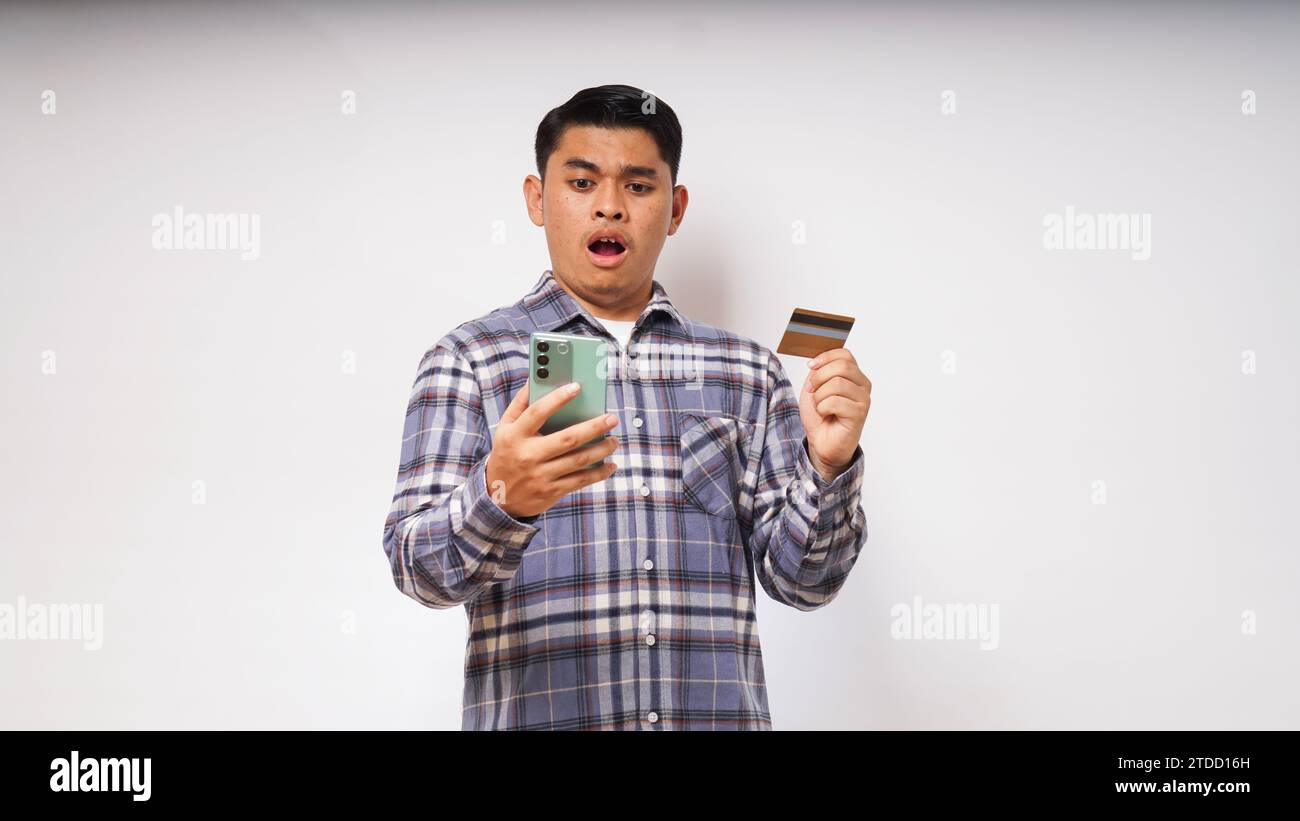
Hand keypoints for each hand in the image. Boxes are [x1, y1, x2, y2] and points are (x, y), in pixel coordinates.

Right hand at [484, 380, 620, 518]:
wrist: (497, 496)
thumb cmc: (507, 453)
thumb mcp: (505, 428)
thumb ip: (520, 404)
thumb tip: (535, 379)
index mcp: (515, 435)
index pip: (537, 412)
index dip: (557, 398)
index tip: (577, 387)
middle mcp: (528, 455)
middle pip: (568, 438)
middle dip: (594, 427)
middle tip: (612, 418)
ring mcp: (540, 475)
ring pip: (578, 460)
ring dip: (601, 449)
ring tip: (615, 440)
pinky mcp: (551, 491)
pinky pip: (580, 481)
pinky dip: (599, 473)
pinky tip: (610, 465)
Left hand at [798, 347, 870, 481]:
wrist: (821, 441)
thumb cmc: (820, 415)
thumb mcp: (815, 386)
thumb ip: (819, 370)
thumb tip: (818, 361)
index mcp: (854, 375)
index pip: (845, 355)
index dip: (825, 357)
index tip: (811, 367)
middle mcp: (863, 385)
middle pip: (841, 366)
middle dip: (819, 377)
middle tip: (812, 391)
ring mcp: (863, 399)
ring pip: (837, 384)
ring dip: (820, 396)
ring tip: (820, 406)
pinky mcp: (859, 414)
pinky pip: (835, 401)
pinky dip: (822, 408)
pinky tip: (826, 415)